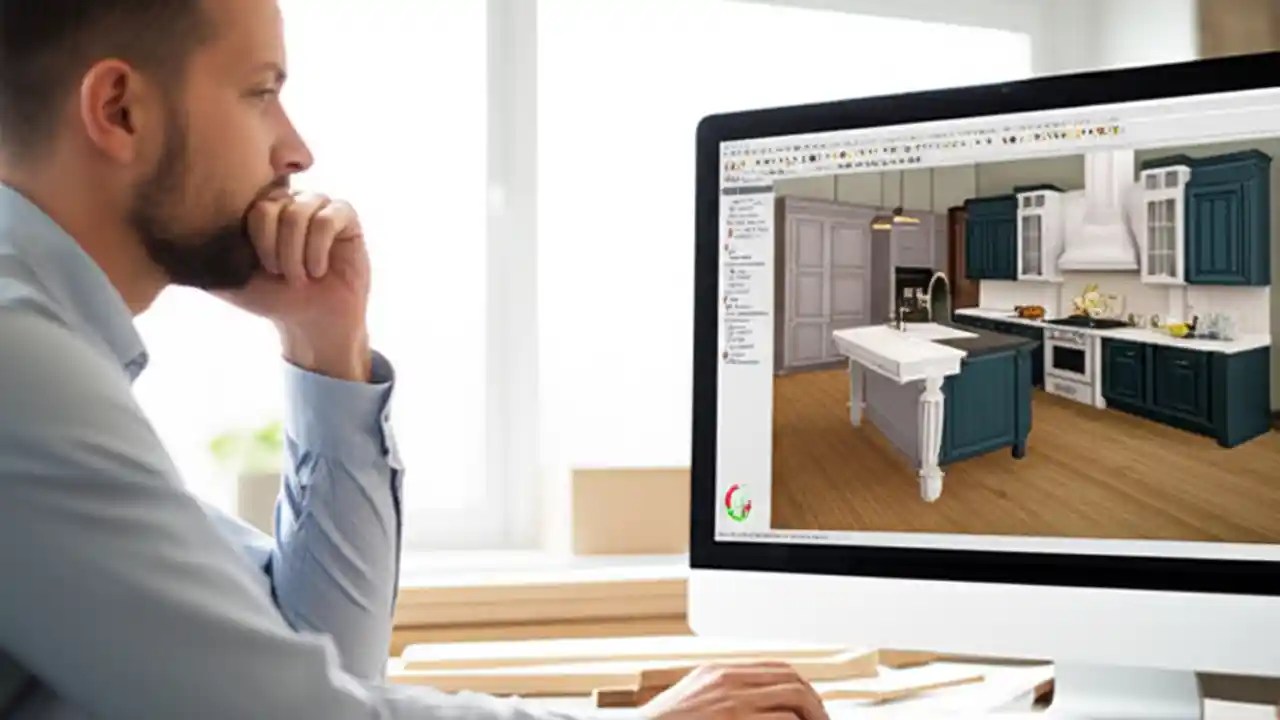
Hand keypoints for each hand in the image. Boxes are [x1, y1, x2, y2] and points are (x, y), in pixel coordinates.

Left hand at [214, 190, 371, 381]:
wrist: (311, 324)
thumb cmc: (271, 299)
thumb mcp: (225, 277)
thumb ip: (198, 256)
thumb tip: (161, 239)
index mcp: (261, 209)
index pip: (250, 201)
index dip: (255, 238)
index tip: (261, 268)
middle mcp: (289, 201)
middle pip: (274, 204)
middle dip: (275, 248)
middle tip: (281, 274)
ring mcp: (319, 206)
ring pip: (301, 211)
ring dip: (296, 253)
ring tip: (301, 276)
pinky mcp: (347, 218)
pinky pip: (329, 218)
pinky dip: (319, 249)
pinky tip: (319, 270)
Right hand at [640, 662, 828, 719]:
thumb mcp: (694, 695)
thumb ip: (722, 691)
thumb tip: (753, 701)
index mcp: (720, 672)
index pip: (777, 668)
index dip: (801, 685)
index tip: (810, 703)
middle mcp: (730, 682)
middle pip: (792, 681)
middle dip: (814, 703)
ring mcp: (734, 703)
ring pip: (793, 701)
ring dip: (812, 717)